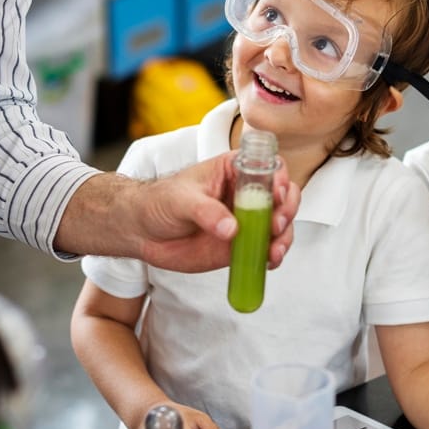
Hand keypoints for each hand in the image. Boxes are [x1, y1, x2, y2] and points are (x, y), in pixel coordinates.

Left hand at [137, 152, 300, 272]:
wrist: (141, 231)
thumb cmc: (158, 202)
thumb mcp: (180, 200)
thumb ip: (206, 211)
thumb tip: (232, 229)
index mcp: (233, 170)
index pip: (268, 167)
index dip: (279, 179)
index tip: (277, 195)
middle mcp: (245, 193)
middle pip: (282, 196)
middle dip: (286, 211)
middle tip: (276, 225)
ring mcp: (246, 220)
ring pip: (279, 225)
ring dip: (284, 237)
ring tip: (274, 251)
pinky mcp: (241, 244)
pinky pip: (265, 249)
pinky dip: (272, 256)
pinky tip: (268, 261)